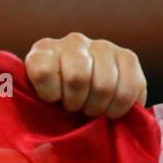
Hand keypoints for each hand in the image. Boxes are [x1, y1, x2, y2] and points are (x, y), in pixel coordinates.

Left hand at [24, 32, 146, 118]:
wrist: (84, 96)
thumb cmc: (56, 101)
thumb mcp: (36, 100)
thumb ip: (32, 102)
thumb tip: (41, 120)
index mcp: (43, 50)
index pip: (43, 70)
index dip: (50, 94)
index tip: (52, 102)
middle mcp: (72, 41)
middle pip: (77, 77)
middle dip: (77, 103)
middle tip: (76, 110)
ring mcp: (102, 46)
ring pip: (104, 84)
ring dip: (99, 106)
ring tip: (93, 110)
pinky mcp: (128, 57)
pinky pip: (130, 86)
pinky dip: (120, 106)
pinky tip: (112, 110)